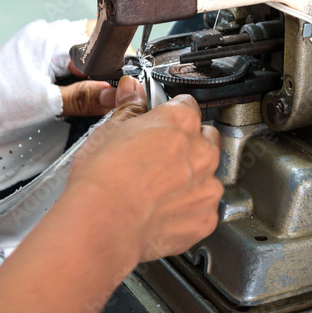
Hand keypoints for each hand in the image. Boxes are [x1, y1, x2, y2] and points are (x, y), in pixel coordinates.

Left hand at [0, 19, 105, 151]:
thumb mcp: (47, 104)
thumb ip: (85, 97)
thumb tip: (114, 94)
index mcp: (48, 38)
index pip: (97, 41)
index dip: (112, 64)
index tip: (119, 85)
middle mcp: (43, 33)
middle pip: (91, 43)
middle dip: (100, 68)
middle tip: (99, 93)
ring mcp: (37, 42)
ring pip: (79, 51)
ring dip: (85, 72)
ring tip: (78, 93)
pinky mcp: (32, 54)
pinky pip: (64, 57)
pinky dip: (71, 74)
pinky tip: (65, 90)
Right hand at [64, 76, 223, 262]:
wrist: (103, 223)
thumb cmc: (103, 179)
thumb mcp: (109, 130)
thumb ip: (130, 107)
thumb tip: (132, 89)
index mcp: (180, 121)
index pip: (187, 107)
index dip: (171, 117)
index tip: (160, 126)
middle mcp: (202, 151)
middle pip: (205, 140)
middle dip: (188, 147)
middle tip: (158, 160)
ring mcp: (208, 187)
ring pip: (208, 177)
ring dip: (191, 181)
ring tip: (158, 191)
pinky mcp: (206, 218)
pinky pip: (204, 210)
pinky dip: (189, 211)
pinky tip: (164, 212)